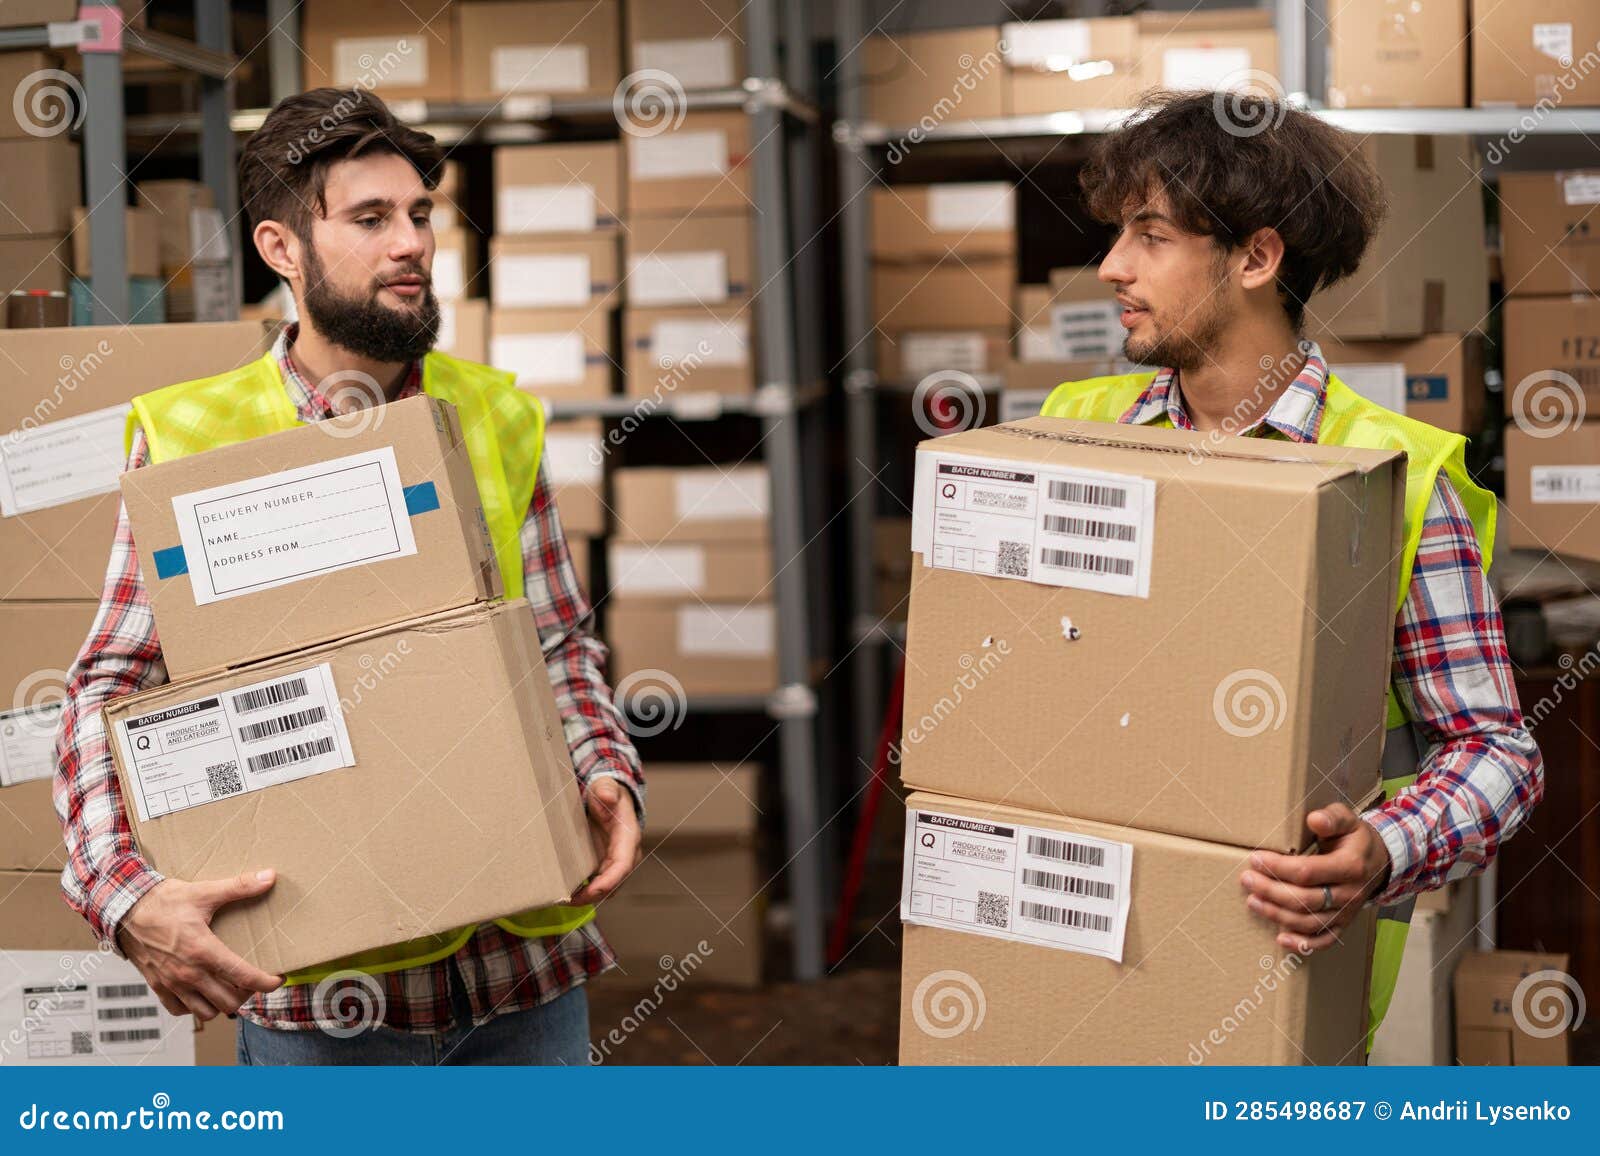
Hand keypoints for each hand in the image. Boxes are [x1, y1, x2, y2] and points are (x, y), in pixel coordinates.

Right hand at [117, 870, 284, 1020]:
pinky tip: (202, 992)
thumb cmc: (163, 900)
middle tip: (252, 979)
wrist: (124, 908)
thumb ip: (240, 886)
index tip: (278, 979)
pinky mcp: (157, 986)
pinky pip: (179, 1010)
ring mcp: (171, 982)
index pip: (244, 977)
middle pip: (228, 1002)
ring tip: (229, 987)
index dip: (266, 983)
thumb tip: (270, 876)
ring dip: (221, 1004)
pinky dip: (194, 1007)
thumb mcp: (204, 891)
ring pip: (205, 1012)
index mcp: (203, 950)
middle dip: (247, 994)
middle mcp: (188, 973)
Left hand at [570, 777, 641, 904]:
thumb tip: (607, 797)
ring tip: (563, 899)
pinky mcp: (601, 865)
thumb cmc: (608, 793)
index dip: (609, 882)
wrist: (606, 797)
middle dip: (593, 895)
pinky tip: (565, 892)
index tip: (591, 892)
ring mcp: (612, 862)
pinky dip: (582, 891)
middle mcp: (624, 855)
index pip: (623, 865)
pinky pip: (595, 884)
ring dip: (586, 897)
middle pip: (614, 884)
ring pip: (605, 888)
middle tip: (568, 900)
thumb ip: (606, 790)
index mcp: (628, 838)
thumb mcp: (606, 787)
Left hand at [1238, 804, 1390, 955]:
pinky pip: (1324, 940)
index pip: (1308, 872)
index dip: (1278, 867)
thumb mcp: (1348, 819)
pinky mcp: (1343, 924)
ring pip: (1310, 922)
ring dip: (1278, 915)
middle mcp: (1350, 894)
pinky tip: (1281, 940)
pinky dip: (1303, 944)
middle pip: (1304, 899)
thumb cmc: (1355, 838)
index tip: (1256, 859)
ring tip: (1252, 901)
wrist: (1381, 861)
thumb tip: (1314, 819)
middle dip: (1271, 891)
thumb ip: (1333, 817)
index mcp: (1350, 866)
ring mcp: (1347, 913)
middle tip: (1246, 879)